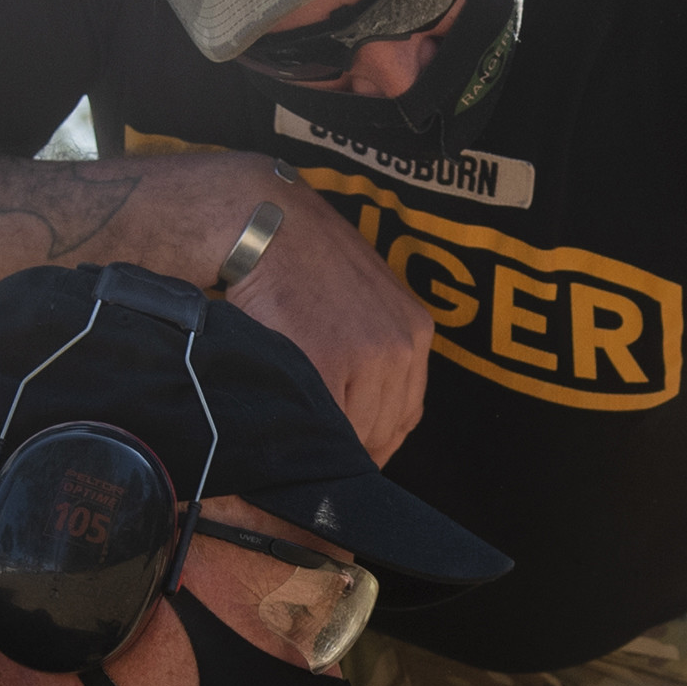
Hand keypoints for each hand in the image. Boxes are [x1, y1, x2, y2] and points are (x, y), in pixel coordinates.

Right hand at [225, 191, 432, 464]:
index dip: (380, 442)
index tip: (357, 456)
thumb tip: (368, 416)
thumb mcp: (369, 300)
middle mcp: (401, 344)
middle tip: (322, 458)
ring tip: (304, 443)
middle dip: (355, 449)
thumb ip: (379, 350)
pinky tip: (293, 432)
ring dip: (331, 443)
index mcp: (416, 331)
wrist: (270, 227)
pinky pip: (327, 421)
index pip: (408, 413)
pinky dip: (311, 434)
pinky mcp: (328, 361)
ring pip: (358, 431)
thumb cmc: (310, 263)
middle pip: (385, 428)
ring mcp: (368, 354)